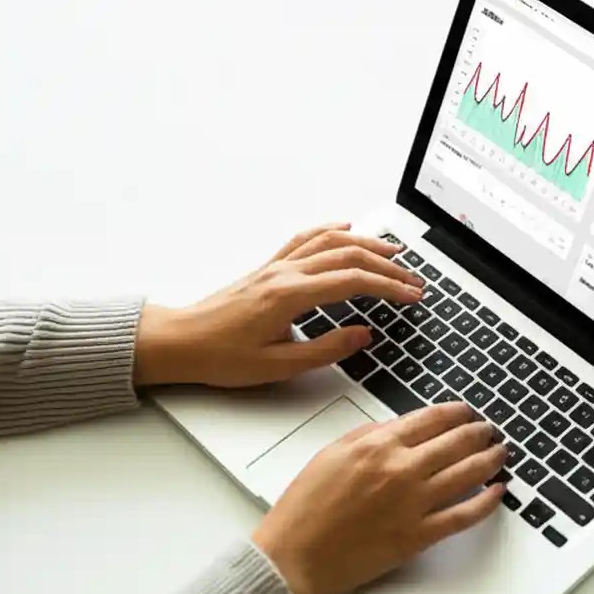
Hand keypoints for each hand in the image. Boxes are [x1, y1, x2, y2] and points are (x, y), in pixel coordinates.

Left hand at [134, 222, 423, 386]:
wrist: (180, 342)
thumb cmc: (221, 357)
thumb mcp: (278, 366)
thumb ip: (325, 350)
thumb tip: (363, 335)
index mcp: (290, 296)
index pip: (353, 282)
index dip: (388, 287)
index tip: (412, 296)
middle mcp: (285, 273)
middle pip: (348, 256)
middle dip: (387, 265)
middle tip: (413, 279)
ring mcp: (276, 266)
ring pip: (330, 242)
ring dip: (366, 243)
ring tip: (393, 251)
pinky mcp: (269, 268)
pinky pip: (305, 239)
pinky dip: (330, 231)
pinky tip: (345, 228)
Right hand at [251, 402, 506, 593]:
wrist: (294, 557)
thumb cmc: (304, 509)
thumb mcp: (330, 454)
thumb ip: (366, 434)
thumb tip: (397, 427)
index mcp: (378, 445)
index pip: (431, 418)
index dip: (456, 412)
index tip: (467, 411)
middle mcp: (401, 469)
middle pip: (456, 441)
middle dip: (480, 432)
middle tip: (490, 429)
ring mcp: (413, 502)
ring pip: (468, 473)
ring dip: (491, 459)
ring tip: (501, 452)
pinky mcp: (419, 535)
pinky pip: (464, 515)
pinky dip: (486, 502)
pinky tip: (497, 492)